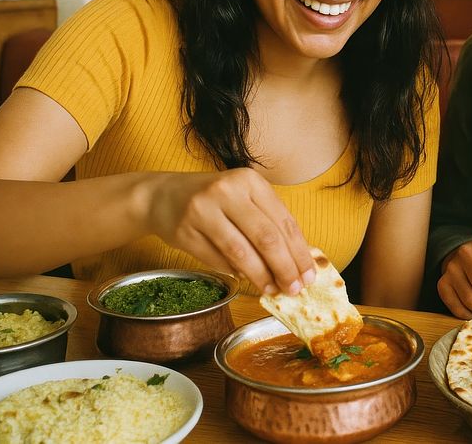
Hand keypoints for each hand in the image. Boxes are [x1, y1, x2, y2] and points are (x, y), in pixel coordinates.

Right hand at [148, 168, 316, 294]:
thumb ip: (269, 221)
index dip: (299, 252)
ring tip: (273, 290)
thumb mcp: (244, 197)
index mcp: (249, 181)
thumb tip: (298, 261)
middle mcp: (227, 191)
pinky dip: (235, 273)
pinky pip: (217, 261)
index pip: (283, 221)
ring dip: (261, 277)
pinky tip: (247, 280)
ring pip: (241, 253)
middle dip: (285, 268)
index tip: (309, 275)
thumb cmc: (214, 199)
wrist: (162, 195)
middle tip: (295, 289)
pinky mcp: (184, 232)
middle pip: (266, 238)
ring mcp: (203, 211)